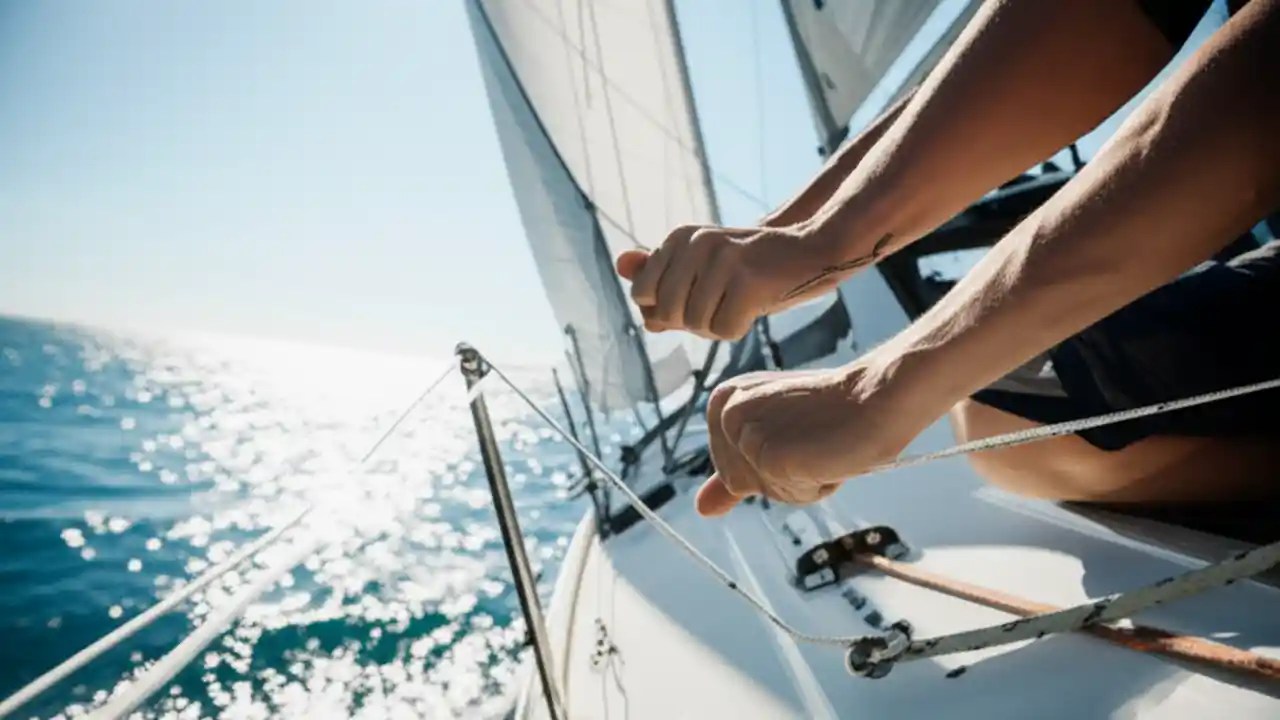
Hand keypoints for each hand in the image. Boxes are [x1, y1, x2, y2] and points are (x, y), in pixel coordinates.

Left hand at [614, 224, 842, 339]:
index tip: (696, 295)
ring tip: (739, 301)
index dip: (667, 309)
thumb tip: (620, 266)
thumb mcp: (700, 265)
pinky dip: (738, 328)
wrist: (809, 252)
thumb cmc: (748, 268)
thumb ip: (659, 271)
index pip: (642, 294)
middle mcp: (696, 243)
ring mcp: (722, 260)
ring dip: (716, 325)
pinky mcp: (747, 281)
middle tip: (721, 302)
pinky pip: (724, 331)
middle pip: (666, 313)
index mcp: (679, 237)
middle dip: (692, 320)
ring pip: (695, 325)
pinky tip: (754, 306)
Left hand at [695, 357, 939, 516]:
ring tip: (819, 446)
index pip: (729, 470)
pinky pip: (787, 494)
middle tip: (810, 440)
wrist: (876, 398)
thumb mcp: (777, 442)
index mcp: (722, 401)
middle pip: (741, 483)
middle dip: (781, 476)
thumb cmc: (831, 419)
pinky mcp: (765, 451)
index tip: (796, 434)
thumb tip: (702, 509)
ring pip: (765, 491)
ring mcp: (743, 430)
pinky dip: (812, 486)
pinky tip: (825, 454)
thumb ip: (735, 474)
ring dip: (798, 481)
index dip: (770, 465)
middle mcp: (725, 411)